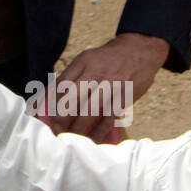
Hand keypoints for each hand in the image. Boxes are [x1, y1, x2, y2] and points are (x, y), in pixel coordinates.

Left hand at [50, 32, 168, 138]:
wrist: (140, 50)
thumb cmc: (109, 58)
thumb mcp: (87, 57)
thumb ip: (72, 74)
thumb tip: (53, 96)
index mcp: (83, 62)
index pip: (62, 85)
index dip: (53, 104)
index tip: (50, 115)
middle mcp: (96, 73)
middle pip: (73, 100)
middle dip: (62, 119)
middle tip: (57, 131)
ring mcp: (111, 86)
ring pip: (89, 112)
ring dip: (78, 129)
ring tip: (72, 138)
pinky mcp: (124, 97)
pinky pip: (108, 119)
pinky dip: (99, 132)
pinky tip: (92, 139)